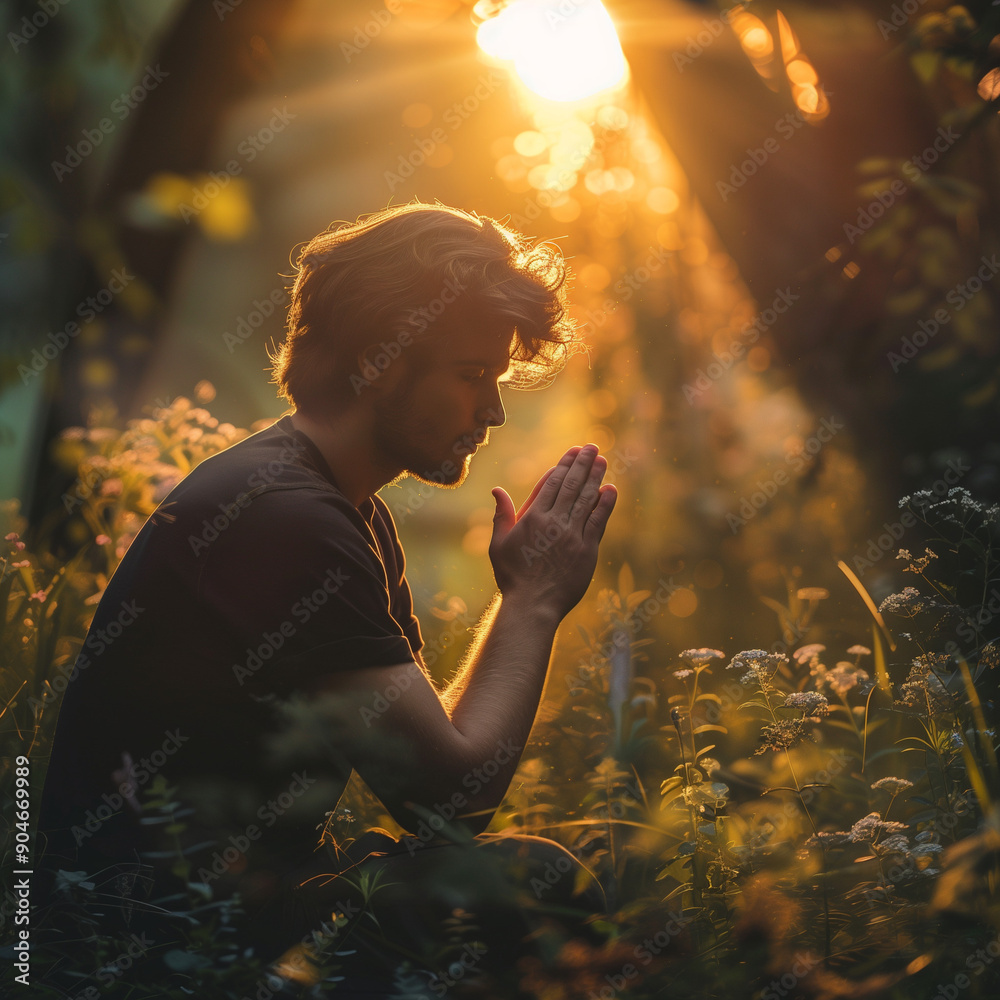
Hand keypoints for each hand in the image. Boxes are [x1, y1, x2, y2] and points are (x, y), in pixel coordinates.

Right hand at [489, 444, 617, 619]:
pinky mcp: (587, 550)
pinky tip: (611, 490)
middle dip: (583, 463)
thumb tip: (497, 490)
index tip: (573, 451)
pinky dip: (605, 504)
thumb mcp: (499, 543)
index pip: (551, 483)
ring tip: (603, 460)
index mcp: (532, 517)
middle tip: (592, 447)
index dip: (564, 464)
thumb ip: (501, 514)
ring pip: (586, 499)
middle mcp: (554, 522)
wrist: (533, 604)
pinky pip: (598, 521)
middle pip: (571, 485)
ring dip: (596, 477)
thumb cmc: (512, 576)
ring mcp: (572, 535)